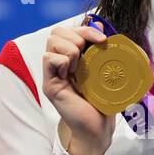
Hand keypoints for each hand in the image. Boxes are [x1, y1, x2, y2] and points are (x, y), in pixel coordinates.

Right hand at [43, 23, 113, 154]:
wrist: (98, 127)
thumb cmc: (102, 102)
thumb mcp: (105, 71)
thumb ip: (102, 50)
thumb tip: (102, 27)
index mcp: (74, 57)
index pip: (70, 31)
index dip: (86, 29)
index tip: (103, 40)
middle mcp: (61, 62)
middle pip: (57, 32)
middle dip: (76, 36)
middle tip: (87, 55)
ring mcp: (53, 72)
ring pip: (51, 42)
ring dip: (70, 49)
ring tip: (79, 68)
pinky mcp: (49, 83)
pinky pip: (49, 59)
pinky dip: (62, 61)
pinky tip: (71, 74)